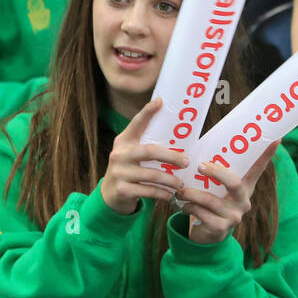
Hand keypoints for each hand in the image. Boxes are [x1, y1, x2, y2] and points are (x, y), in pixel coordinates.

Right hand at [99, 98, 184, 214]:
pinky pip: (148, 191)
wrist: (110, 195)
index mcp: (124, 141)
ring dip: (170, 180)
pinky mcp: (122, 190)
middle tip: (186, 162)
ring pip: (152, 175)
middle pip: (150, 151)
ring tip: (180, 183)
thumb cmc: (129, 169)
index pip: (136, 123)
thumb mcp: (131, 153)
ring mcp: (118, 172)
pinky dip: (162, 193)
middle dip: (172, 156)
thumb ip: (146, 143)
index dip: (147, 112)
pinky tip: (170, 194)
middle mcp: (119, 154)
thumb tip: (176, 131)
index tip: (160, 101)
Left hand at [175, 140, 276, 244]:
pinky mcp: (221, 228)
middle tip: (200, 166)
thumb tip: (200, 148)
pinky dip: (189, 207)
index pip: (257, 169)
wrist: (206, 233)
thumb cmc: (210, 201)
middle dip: (216, 172)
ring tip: (180, 190)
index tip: (275, 139)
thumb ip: (214, 172)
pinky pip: (202, 214)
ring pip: (211, 200)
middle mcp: (243, 201)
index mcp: (244, 187)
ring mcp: (234, 216)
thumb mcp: (216, 187)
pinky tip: (183, 206)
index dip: (266, 155)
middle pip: (235, 183)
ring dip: (192, 193)